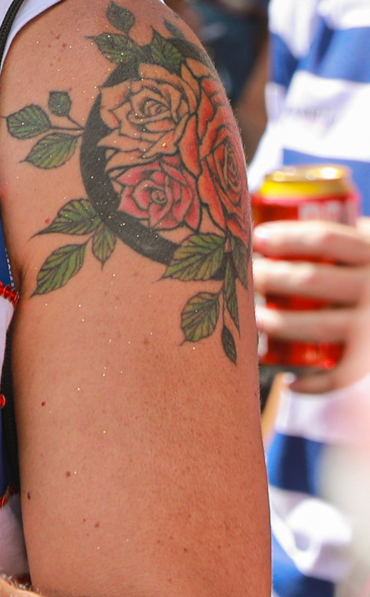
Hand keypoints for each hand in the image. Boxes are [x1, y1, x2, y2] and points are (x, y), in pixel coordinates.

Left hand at [253, 218, 369, 391]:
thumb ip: (350, 238)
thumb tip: (286, 214)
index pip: (326, 238)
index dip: (288, 236)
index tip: (257, 237)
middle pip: (312, 279)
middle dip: (271, 278)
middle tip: (246, 278)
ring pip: (318, 325)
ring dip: (278, 323)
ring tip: (254, 320)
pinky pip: (340, 376)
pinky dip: (313, 383)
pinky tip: (289, 380)